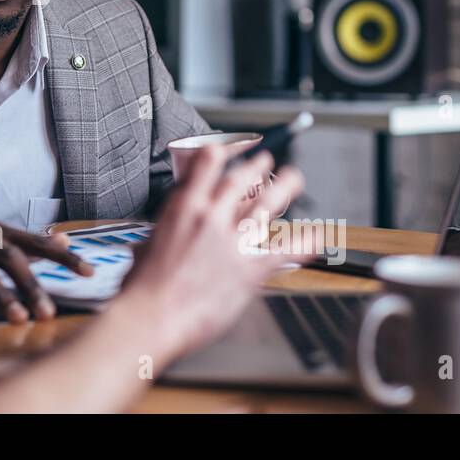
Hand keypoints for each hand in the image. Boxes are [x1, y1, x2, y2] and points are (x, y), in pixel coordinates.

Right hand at [116, 144, 306, 366]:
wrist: (153, 314)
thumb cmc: (143, 287)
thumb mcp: (148, 244)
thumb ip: (165, 234)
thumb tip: (162, 238)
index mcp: (183, 207)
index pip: (208, 164)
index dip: (223, 150)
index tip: (230, 146)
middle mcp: (211, 217)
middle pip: (242, 180)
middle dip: (257, 166)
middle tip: (267, 160)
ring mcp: (233, 241)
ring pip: (267, 204)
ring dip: (284, 188)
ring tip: (294, 178)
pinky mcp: (250, 267)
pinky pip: (285, 249)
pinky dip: (304, 241)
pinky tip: (316, 235)